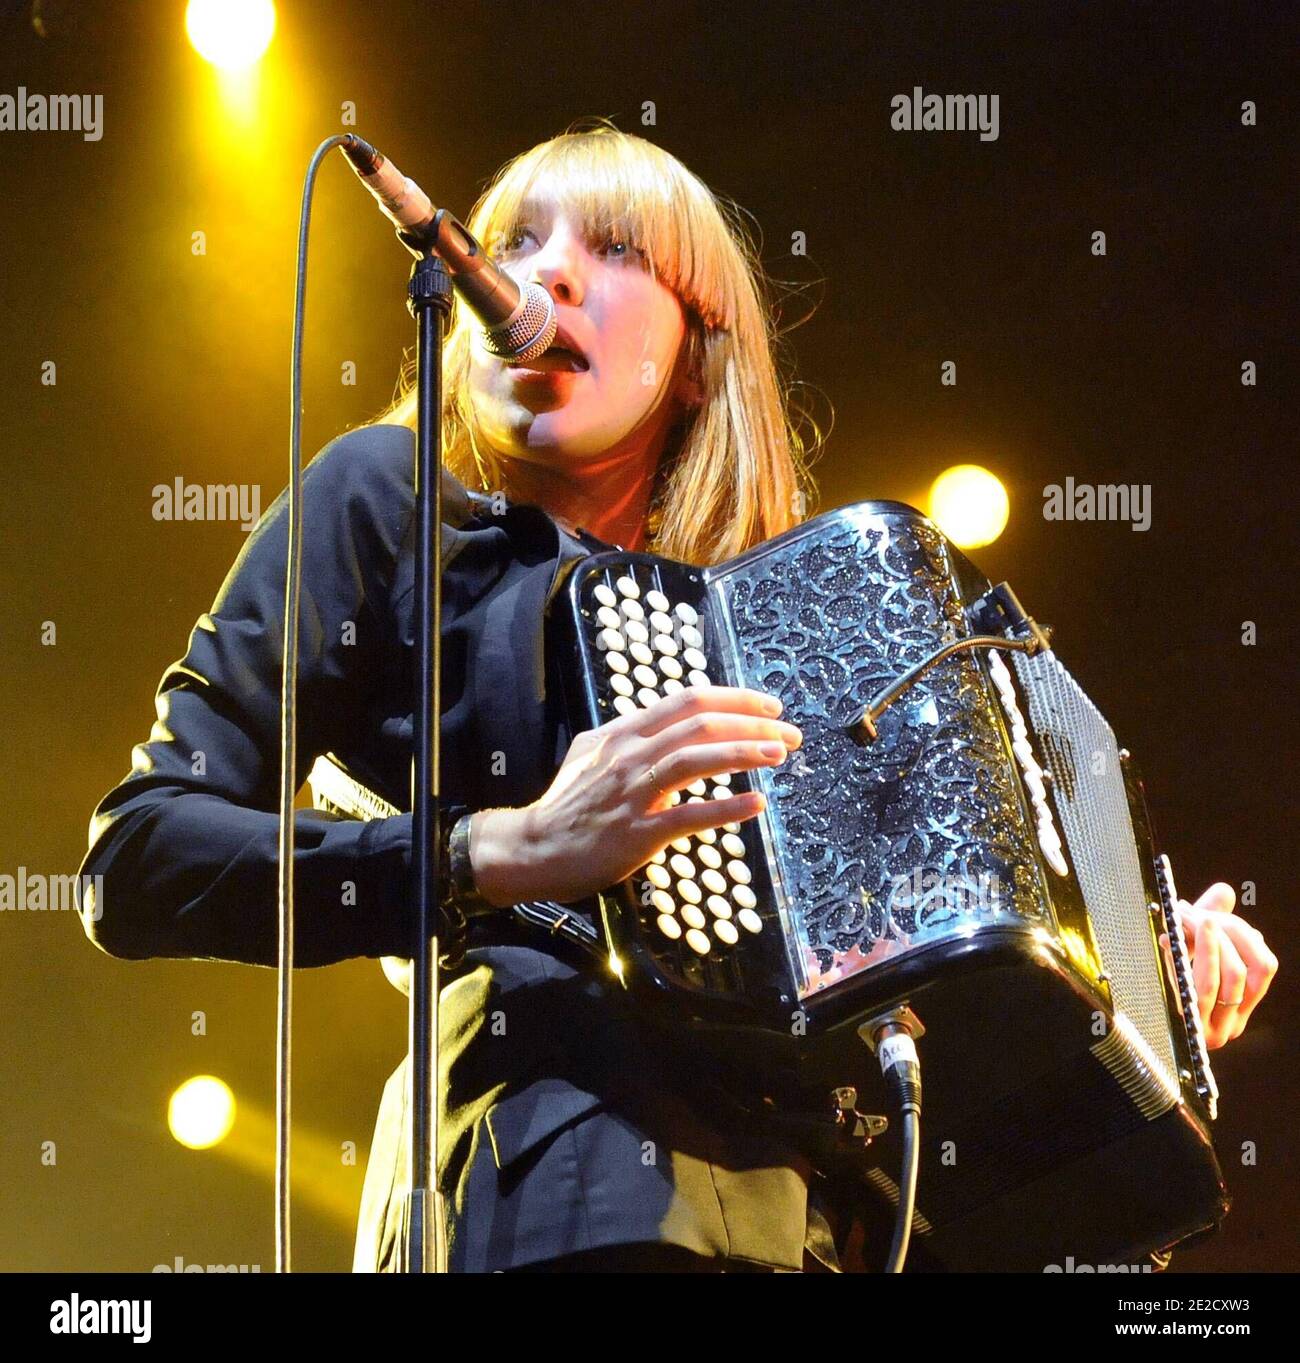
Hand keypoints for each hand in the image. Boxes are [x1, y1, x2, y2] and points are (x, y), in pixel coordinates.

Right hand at [469, 685, 800, 905]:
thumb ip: (630, 736)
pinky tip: (756, 803)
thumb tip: (667, 724)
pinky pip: (689, 816)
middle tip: (789, 734)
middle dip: (752, 725)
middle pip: (699, 724)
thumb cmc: (567, 805)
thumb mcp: (592, 754)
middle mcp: (630, 756)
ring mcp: (633, 793)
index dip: (734, 699)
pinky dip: (726, 808)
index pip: (687, 701)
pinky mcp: (637, 834)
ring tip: (779, 756)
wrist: (534, 849)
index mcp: (623, 733)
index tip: (768, 707)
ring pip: (696, 760)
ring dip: (744, 754)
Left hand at [1159, 882, 1277, 1047]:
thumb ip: (1211, 919)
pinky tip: (1167, 940)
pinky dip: (1181, 960)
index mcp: (1245, 1004)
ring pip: (1220, 979)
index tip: (1212, 915)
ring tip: (1182, 919)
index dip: (1242, 935)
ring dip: (1202, 943)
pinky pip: (1192, 989)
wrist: (1137, 1017)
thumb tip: (1225, 890)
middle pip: (1242, 969)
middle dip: (1218, 935)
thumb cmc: (1171, 976)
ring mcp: (1213, 1030)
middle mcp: (1235, 1022)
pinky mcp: (1190, 1029)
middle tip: (1190, 912)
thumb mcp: (1193, 947)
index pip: (1264, 966)